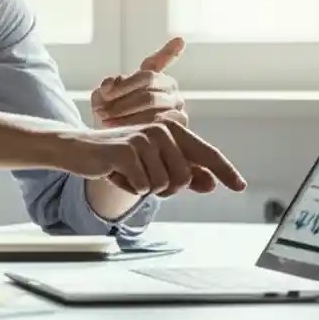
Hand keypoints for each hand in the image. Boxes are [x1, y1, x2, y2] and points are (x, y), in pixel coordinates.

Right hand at [57, 120, 246, 198]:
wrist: (78, 149)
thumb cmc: (118, 157)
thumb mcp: (152, 166)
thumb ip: (182, 173)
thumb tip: (210, 184)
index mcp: (172, 130)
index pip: (205, 153)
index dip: (224, 171)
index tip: (240, 186)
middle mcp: (161, 130)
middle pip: (183, 180)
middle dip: (163, 189)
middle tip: (141, 178)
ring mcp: (144, 139)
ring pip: (163, 186)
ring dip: (143, 188)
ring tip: (127, 173)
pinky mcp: (126, 151)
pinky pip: (142, 187)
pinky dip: (128, 187)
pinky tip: (115, 173)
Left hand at [92, 37, 186, 127]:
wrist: (114, 145)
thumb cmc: (110, 117)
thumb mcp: (102, 98)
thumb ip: (106, 87)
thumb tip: (109, 85)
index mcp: (152, 76)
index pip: (158, 61)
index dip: (168, 51)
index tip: (179, 40)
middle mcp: (169, 87)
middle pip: (148, 78)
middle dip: (121, 93)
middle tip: (100, 108)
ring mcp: (176, 104)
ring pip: (151, 99)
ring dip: (125, 109)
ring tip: (105, 119)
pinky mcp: (179, 123)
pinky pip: (159, 118)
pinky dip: (137, 123)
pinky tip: (124, 128)